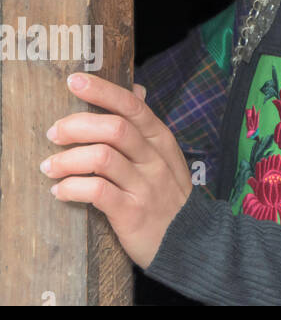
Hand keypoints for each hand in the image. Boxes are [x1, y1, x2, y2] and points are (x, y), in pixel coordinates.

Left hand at [42, 73, 193, 268]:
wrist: (189, 239)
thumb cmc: (166, 194)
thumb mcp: (163, 155)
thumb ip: (144, 127)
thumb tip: (134, 89)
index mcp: (160, 139)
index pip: (132, 106)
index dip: (102, 91)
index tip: (74, 80)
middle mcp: (154, 158)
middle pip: (114, 128)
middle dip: (77, 126)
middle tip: (54, 133)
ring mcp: (144, 185)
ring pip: (102, 158)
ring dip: (68, 159)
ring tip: (50, 167)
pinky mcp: (132, 212)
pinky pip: (97, 192)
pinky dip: (72, 188)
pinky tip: (60, 191)